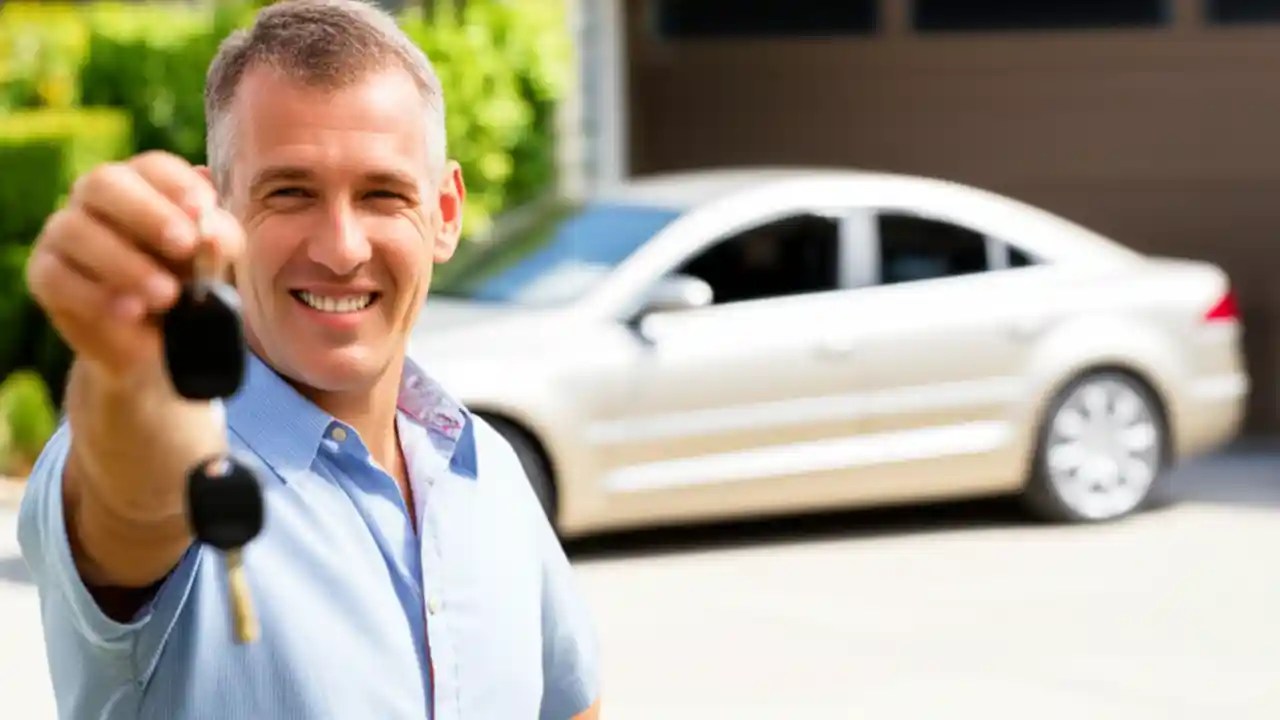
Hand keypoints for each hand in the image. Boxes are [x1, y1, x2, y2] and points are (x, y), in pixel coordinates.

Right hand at [25, 151, 243, 389]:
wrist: (159, 342)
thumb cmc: (191, 287)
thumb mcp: (215, 264)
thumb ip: (218, 243)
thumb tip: (211, 234)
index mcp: (144, 183)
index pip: (154, 167)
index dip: (178, 184)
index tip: (204, 209)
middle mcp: (97, 198)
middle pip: (105, 183)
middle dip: (148, 213)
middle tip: (184, 245)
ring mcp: (64, 232)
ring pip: (76, 230)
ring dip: (125, 263)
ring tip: (167, 295)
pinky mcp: (45, 274)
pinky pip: (57, 276)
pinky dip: (96, 295)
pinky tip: (130, 311)